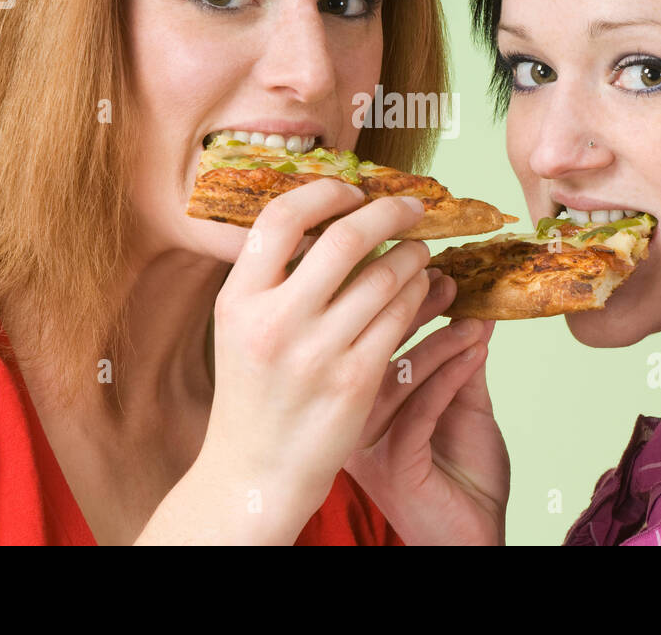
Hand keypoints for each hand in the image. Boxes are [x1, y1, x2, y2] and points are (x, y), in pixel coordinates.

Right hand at [196, 178, 436, 542]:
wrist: (257, 470)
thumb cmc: (254, 388)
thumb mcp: (240, 323)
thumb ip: (271, 273)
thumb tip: (324, 211)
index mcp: (239, 299)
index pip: (281, 218)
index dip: (324, 192)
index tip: (351, 191)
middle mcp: (275, 321)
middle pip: (345, 237)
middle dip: (388, 212)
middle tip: (411, 207)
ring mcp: (317, 352)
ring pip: (386, 276)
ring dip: (412, 254)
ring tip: (419, 251)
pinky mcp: (356, 380)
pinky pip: (401, 316)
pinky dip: (419, 293)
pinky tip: (422, 288)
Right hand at [344, 274, 510, 544]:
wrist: (476, 540)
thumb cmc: (465, 477)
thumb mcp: (465, 406)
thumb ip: (461, 361)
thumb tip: (473, 307)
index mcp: (358, 404)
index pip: (365, 341)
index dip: (395, 303)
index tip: (429, 270)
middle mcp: (352, 423)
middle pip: (368, 353)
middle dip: (411, 312)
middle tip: (448, 282)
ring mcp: (369, 445)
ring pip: (391, 378)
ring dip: (435, 342)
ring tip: (470, 317)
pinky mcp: (393, 464)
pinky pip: (418, 408)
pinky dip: (448, 373)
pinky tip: (472, 350)